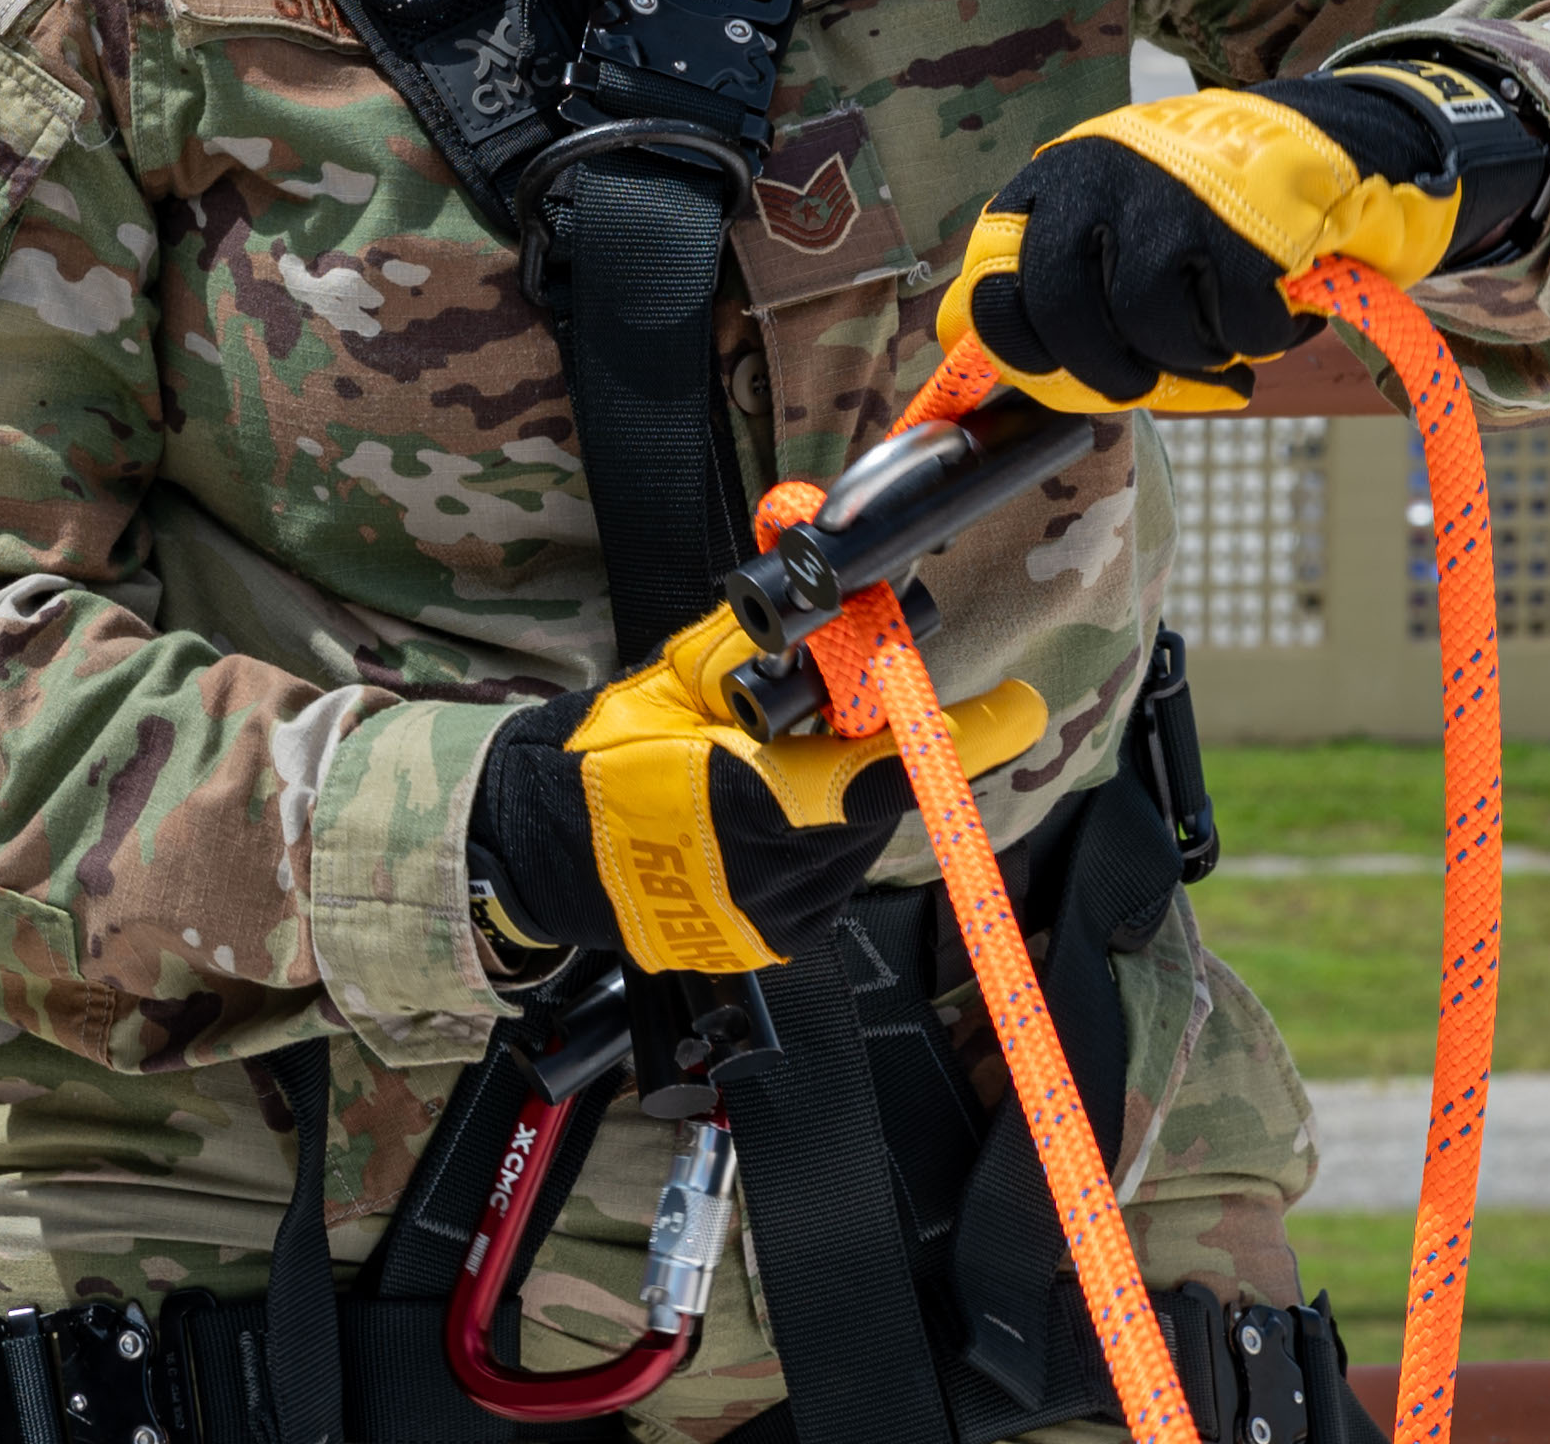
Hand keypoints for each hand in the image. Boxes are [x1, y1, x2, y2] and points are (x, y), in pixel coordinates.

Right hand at [470, 606, 1046, 974]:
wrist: (532, 854)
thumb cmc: (590, 760)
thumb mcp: (669, 684)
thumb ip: (752, 647)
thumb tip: (828, 602)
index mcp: (746, 800)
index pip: (879, 770)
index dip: (956, 739)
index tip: (1017, 708)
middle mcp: (772, 875)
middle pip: (874, 803)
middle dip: (871, 756)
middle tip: (835, 718)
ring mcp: (774, 920)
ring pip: (855, 844)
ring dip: (840, 803)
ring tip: (769, 775)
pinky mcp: (772, 946)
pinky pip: (826, 881)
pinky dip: (814, 844)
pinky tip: (760, 823)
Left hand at [945, 67, 1502, 412]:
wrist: (1305, 137)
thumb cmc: (1185, 200)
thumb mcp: (1099, 207)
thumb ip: (1038, 268)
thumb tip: (954, 342)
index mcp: (1052, 184)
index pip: (995, 284)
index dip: (1017, 349)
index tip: (1052, 374)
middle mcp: (1098, 184)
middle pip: (1066, 315)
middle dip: (1103, 372)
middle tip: (1138, 386)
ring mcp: (1170, 203)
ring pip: (1150, 327)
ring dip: (1188, 356)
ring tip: (1213, 342)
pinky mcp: (1244, 227)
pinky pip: (1233, 327)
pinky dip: (1254, 342)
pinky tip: (1262, 320)